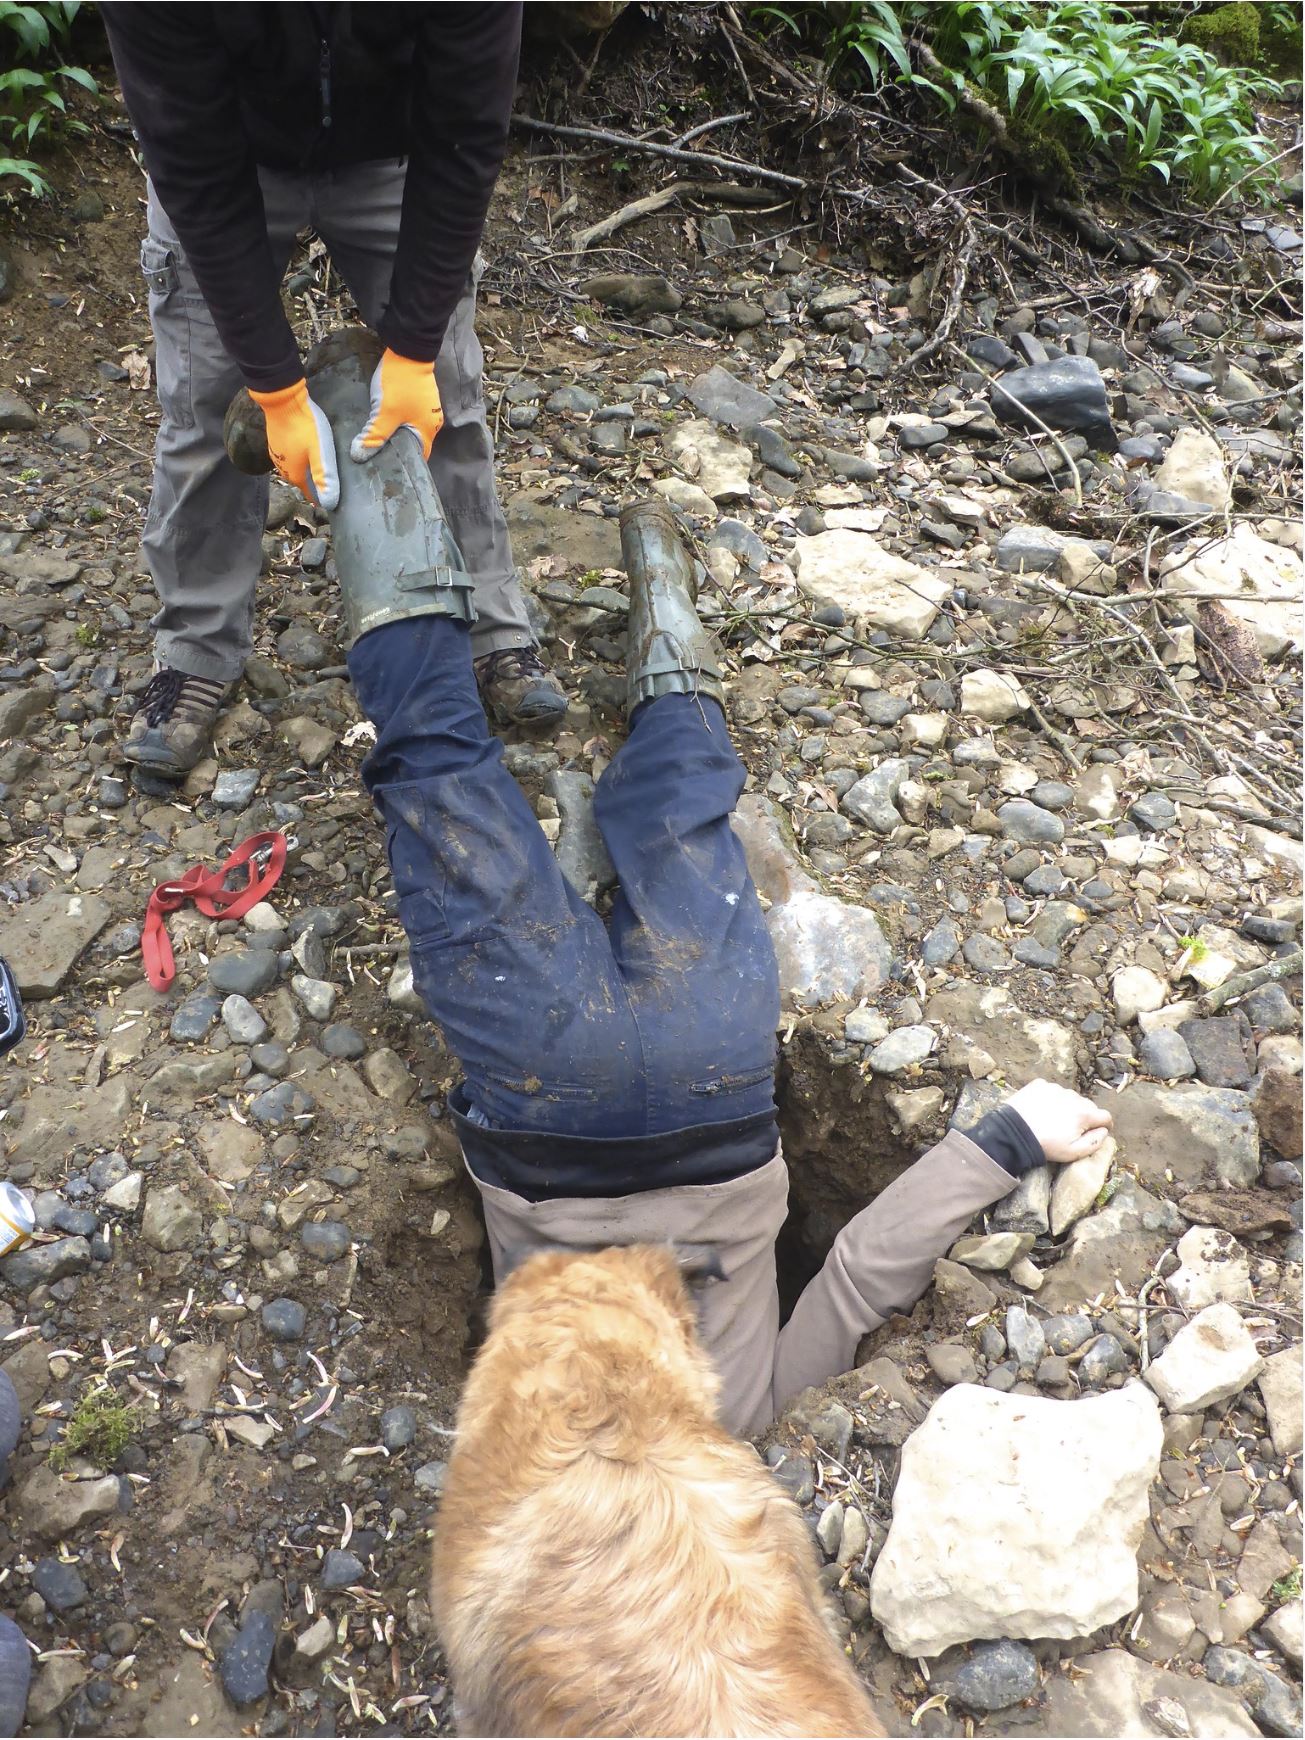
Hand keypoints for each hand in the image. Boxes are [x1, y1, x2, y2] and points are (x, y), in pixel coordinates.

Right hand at [247, 379, 339, 510]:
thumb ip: (325, 477)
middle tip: (332, 483)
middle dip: (316, 484)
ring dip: (308, 471)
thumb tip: (329, 504)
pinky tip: (307, 453)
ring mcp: (277, 455)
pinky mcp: (275, 443)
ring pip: (296, 469)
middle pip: (303, 482)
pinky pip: (290, 457)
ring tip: (321, 469)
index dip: (322, 497)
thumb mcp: (320, 452)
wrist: (282, 400)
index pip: (311, 494)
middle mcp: (283, 469)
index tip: (334, 499)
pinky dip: (300, 459)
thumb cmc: (304, 426)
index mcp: (295, 475)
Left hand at [350, 349, 443, 462]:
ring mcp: (427, 408)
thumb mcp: (384, 413)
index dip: (406, 465)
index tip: (389, 470)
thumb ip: (374, 436)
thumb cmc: (399, 384)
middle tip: (379, 458)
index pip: (420, 457)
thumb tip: (360, 457)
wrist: (408, 349)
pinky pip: (409, 416)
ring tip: (379, 441)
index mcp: (429, 430)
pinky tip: (384, 421)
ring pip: (411, 428)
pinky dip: (398, 422)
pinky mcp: (420, 396)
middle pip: (415, 443)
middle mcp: (432, 421)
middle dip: (398, 450)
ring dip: (397, 435)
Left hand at [1006, 1079, 1112, 1164]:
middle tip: (1071, 1128)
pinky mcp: (1039, 1085)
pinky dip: (1051, 1099)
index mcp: (1084, 1113)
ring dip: (1067, 1106)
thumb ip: (1095, 1142)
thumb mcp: (1074, 1152)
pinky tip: (1042, 1110)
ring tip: (1053, 1120)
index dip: (1103, 1125)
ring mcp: (1055, 1088)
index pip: (1104, 1116)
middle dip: (1084, 1116)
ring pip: (1070, 1097)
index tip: (1097, 1130)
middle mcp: (1072, 1096)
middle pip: (1087, 1105)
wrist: (1013, 1132)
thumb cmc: (1045, 1145)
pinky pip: (1052, 1091)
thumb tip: (1104, 1131)